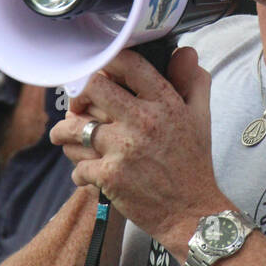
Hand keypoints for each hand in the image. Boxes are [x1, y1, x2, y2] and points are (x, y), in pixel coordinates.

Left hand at [49, 48, 229, 253]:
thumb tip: (185, 52)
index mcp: (165, 103)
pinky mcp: (110, 177)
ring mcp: (123, 149)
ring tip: (66, 137)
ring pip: (73, 128)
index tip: (98, 70)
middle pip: (92, 89)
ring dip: (65, 134)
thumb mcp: (201, 117)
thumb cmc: (194, 164)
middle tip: (77, 106)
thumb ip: (192, 82)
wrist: (192, 212)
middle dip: (78, 96)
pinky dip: (79, 172)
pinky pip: (77, 166)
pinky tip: (88, 173)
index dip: (107, 62)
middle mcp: (143, 121)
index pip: (128, 65)